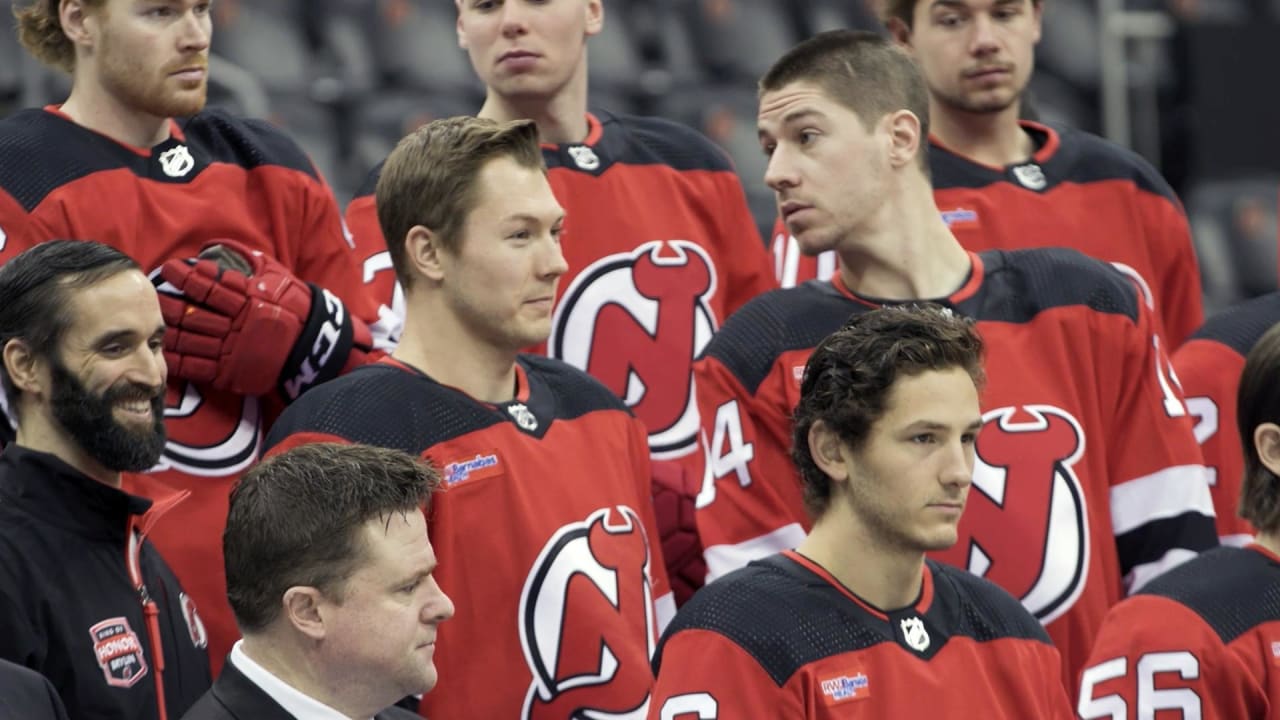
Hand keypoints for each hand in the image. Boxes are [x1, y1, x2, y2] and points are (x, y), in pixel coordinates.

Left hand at [157, 239, 363, 399]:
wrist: (312, 346)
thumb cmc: (293, 305)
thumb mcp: (276, 275)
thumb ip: (248, 259)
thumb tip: (217, 243)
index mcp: (247, 301)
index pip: (210, 288)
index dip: (186, 278)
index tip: (169, 269)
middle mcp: (236, 325)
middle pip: (194, 314)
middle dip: (169, 304)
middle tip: (151, 295)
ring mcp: (232, 350)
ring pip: (191, 340)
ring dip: (168, 330)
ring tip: (151, 319)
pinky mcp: (230, 372)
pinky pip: (198, 366)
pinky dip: (178, 361)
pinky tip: (162, 352)